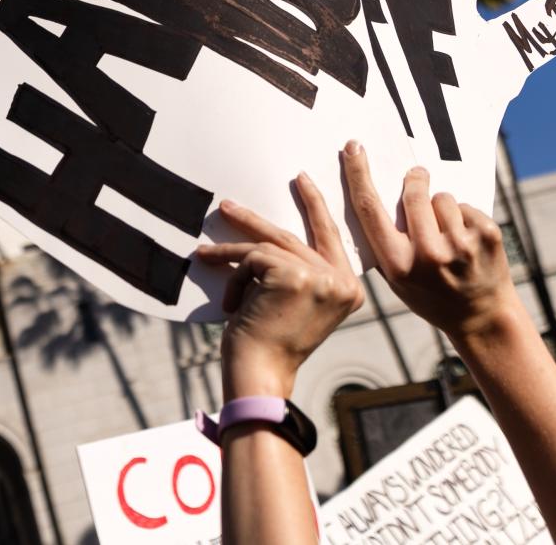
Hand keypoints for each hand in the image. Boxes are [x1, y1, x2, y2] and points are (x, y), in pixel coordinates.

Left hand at [197, 175, 363, 397]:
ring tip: (206, 254)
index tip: (303, 181)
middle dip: (255, 220)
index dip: (316, 207)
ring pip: (266, 246)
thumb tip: (273, 239)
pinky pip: (252, 258)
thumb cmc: (271, 345)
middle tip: (229, 206)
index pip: (331, 239)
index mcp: (348, 291)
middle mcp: (341, 282)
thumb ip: (300, 272)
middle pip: (292, 235)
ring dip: (231, 252)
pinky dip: (234, 275)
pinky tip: (232, 303)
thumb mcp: (297, 304)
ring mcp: (319, 276)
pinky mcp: (292, 274)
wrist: (261, 373)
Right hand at [341, 139, 520, 345]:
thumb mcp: (397, 279)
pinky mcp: (487, 235)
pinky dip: (464, 217)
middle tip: (417, 177)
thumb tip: (374, 193)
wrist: (482, 317)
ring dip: (442, 207)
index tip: (354, 147)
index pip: (370, 209)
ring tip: (449, 234)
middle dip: (415, 180)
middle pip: (412, 193)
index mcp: (398, 264)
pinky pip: (466, 205)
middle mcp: (428, 254)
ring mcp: (461, 245)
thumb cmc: (432, 295)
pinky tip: (467, 241)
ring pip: (442, 197)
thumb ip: (385, 243)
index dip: (358, 174)